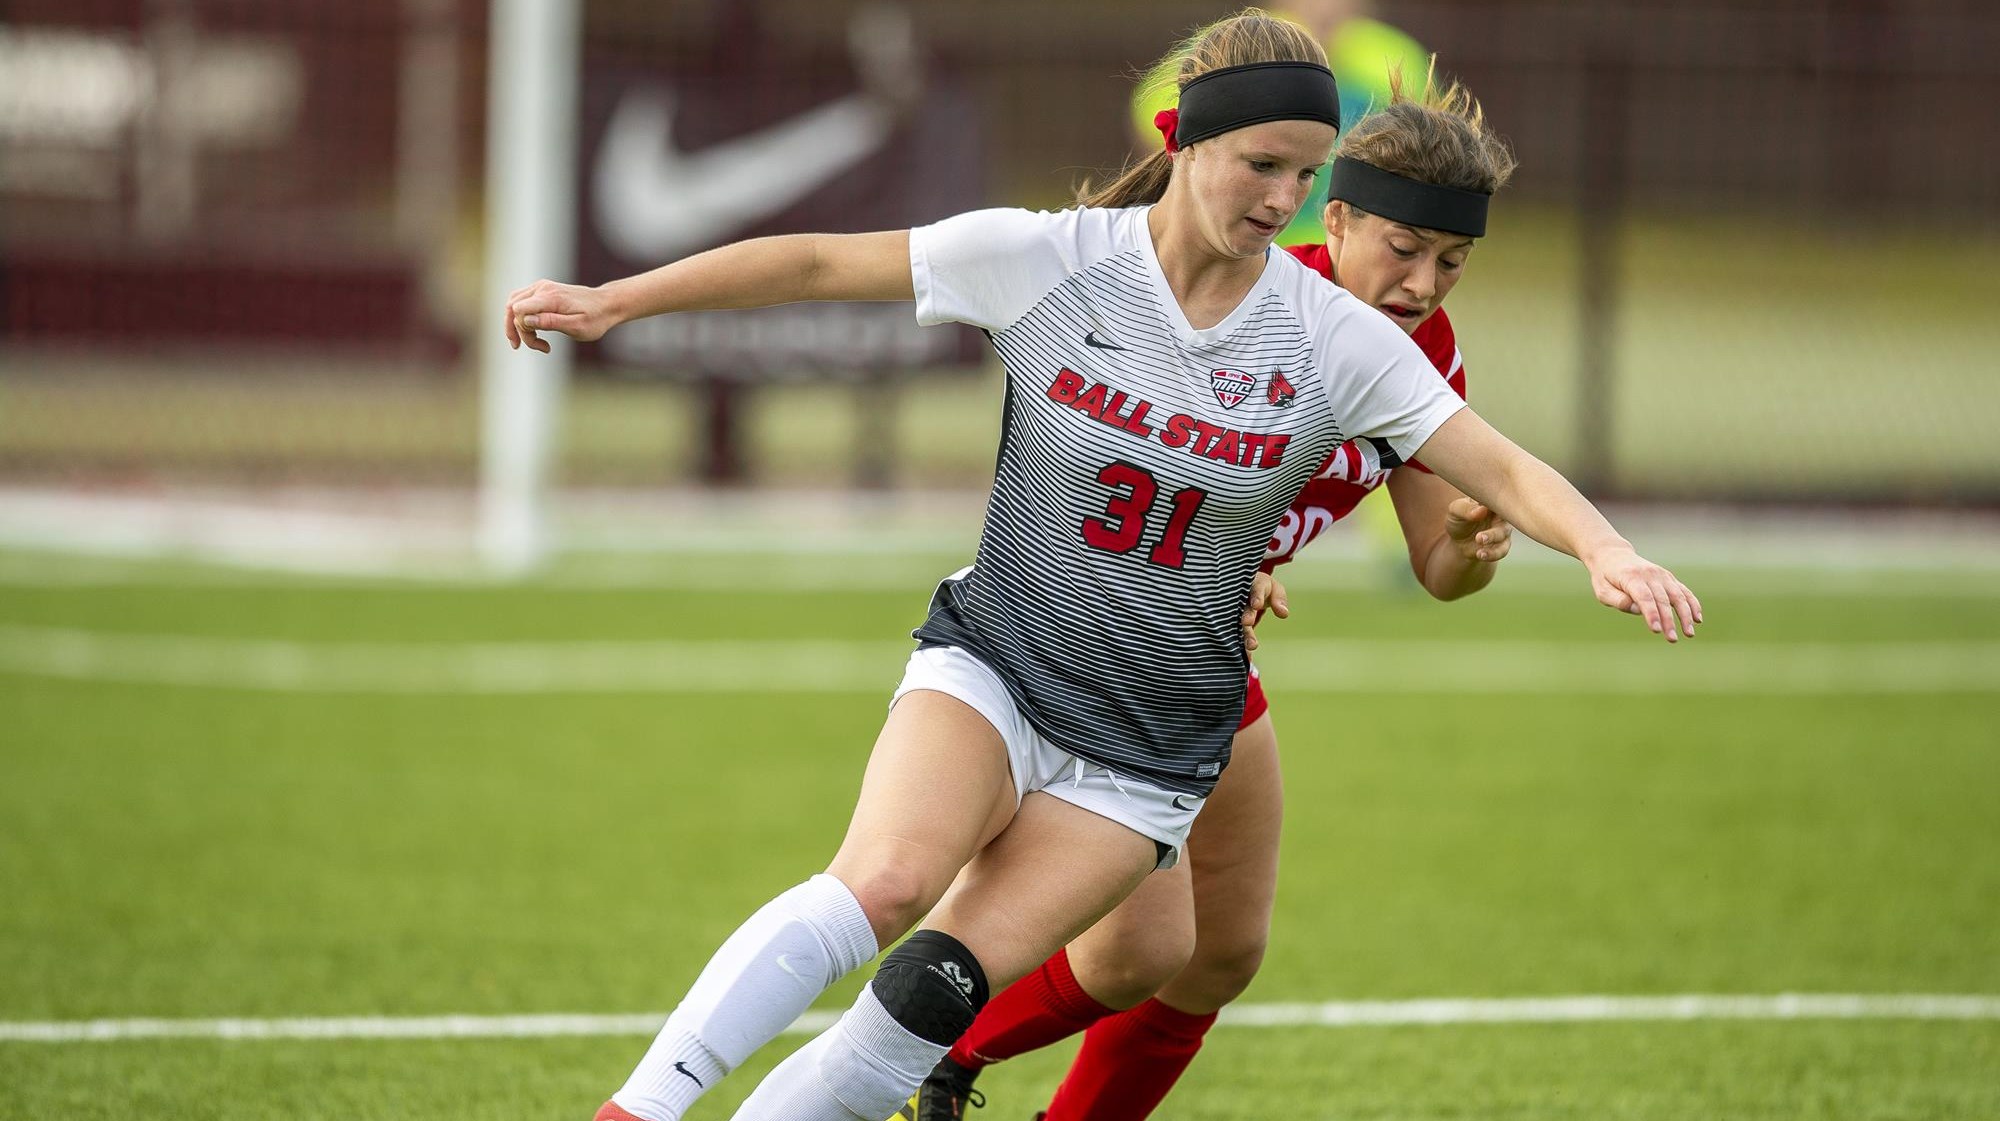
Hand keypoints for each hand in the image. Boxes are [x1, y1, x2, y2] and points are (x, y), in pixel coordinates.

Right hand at [504, 279, 616, 352]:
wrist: (606, 304)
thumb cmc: (595, 318)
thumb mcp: (577, 327)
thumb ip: (551, 322)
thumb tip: (526, 321)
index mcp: (550, 297)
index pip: (518, 309)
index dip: (521, 330)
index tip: (542, 345)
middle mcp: (542, 288)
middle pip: (512, 307)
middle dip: (517, 331)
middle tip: (537, 347)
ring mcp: (541, 287)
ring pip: (513, 304)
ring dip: (517, 325)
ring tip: (534, 342)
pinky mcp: (542, 290)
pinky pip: (521, 302)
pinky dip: (522, 318)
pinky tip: (533, 331)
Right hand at [1240, 570, 1289, 652]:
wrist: (1246, 589)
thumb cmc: (1263, 589)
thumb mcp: (1274, 590)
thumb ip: (1279, 600)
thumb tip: (1283, 614)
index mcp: (1254, 584)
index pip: (1256, 588)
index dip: (1256, 596)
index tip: (1256, 605)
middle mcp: (1241, 596)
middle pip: (1245, 607)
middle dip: (1247, 615)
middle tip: (1247, 623)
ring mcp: (1234, 609)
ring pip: (1238, 621)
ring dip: (1244, 633)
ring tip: (1251, 646)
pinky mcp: (1230, 620)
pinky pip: (1235, 631)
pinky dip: (1240, 644)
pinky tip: (1246, 656)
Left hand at [1444, 498, 1511, 563]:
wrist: (1460, 543)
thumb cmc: (1459, 521)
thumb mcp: (1455, 512)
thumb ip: (1465, 509)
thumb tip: (1481, 510)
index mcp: (1491, 501)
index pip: (1498, 496)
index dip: (1496, 500)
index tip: (1486, 507)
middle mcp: (1501, 514)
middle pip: (1504, 516)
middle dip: (1493, 522)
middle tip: (1480, 533)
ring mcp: (1503, 530)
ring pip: (1503, 534)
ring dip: (1492, 538)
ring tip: (1478, 541)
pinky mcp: (1503, 545)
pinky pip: (1503, 549)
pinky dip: (1492, 553)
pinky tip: (1480, 554)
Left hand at [1585, 546, 1702, 642]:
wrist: (1613, 554)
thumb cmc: (1605, 577)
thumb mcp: (1602, 590)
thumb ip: (1617, 600)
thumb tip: (1638, 610)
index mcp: (1631, 577)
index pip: (1644, 597)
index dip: (1651, 614)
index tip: (1656, 630)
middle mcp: (1649, 574)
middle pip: (1662, 599)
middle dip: (1669, 621)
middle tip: (1672, 639)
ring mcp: (1661, 575)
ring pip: (1677, 595)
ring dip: (1686, 615)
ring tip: (1689, 633)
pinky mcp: (1668, 577)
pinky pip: (1683, 591)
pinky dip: (1692, 604)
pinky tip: (1698, 619)